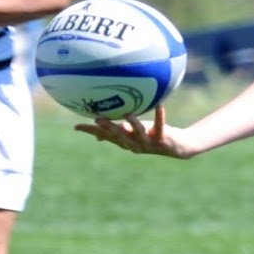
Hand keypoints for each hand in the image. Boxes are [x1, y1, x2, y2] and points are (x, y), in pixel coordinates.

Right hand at [74, 105, 194, 157]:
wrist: (177, 148)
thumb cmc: (151, 136)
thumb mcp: (132, 135)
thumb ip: (116, 134)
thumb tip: (97, 137)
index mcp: (125, 142)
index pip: (105, 136)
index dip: (91, 132)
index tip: (76, 127)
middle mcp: (134, 144)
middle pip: (119, 136)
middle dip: (108, 128)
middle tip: (97, 119)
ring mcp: (148, 143)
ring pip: (139, 133)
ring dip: (133, 124)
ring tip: (127, 114)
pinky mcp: (162, 139)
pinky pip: (160, 126)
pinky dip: (160, 116)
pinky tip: (159, 105)